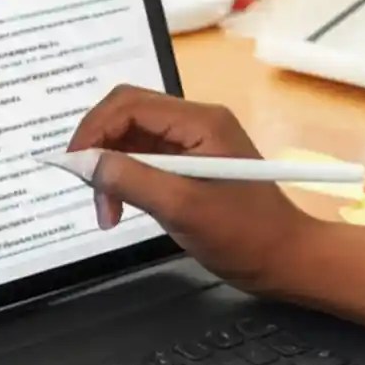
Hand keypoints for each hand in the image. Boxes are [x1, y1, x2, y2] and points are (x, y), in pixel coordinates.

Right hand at [67, 85, 318, 295]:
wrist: (290, 261)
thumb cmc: (246, 236)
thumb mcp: (184, 209)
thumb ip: (133, 180)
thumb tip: (86, 163)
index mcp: (200, 120)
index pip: (129, 104)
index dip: (93, 130)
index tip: (74, 168)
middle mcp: (195, 122)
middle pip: (127, 114)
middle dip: (99, 148)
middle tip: (89, 192)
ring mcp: (193, 143)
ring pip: (132, 138)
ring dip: (110, 169)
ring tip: (107, 212)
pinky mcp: (190, 165)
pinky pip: (145, 158)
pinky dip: (125, 179)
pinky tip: (121, 206)